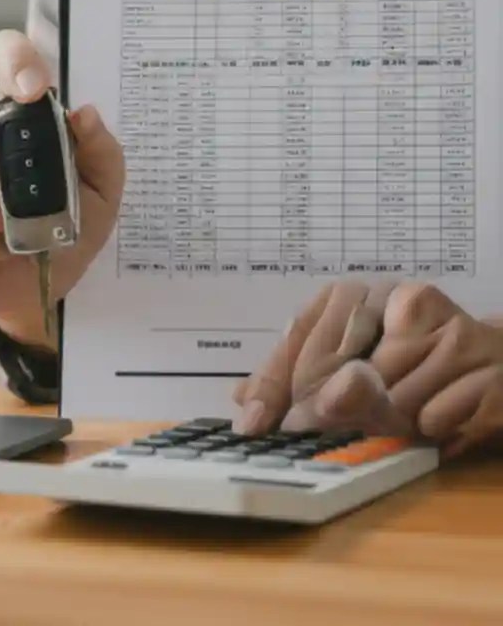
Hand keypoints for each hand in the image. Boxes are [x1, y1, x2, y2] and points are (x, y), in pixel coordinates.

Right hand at [0, 30, 124, 348]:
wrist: (35, 292)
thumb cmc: (64, 233)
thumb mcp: (103, 197)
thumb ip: (102, 154)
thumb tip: (84, 114)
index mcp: (16, 112)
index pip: (4, 54)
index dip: (14, 59)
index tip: (34, 90)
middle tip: (21, 199)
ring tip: (9, 228)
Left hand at [235, 281, 502, 457]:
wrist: (497, 369)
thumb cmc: (406, 368)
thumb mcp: (339, 367)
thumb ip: (289, 383)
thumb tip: (247, 410)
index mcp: (357, 293)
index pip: (302, 336)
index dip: (277, 386)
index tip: (258, 426)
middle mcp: (403, 297)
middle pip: (341, 371)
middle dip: (327, 410)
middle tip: (324, 430)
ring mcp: (454, 332)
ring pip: (389, 401)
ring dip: (385, 424)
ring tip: (398, 419)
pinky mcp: (489, 369)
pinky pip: (434, 418)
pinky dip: (427, 432)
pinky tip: (436, 421)